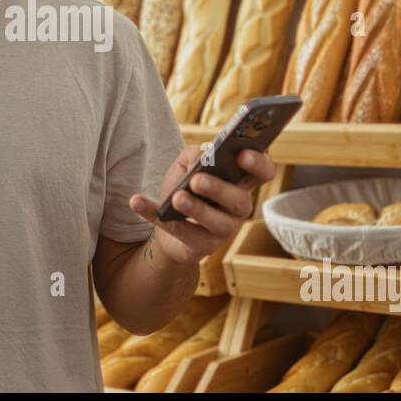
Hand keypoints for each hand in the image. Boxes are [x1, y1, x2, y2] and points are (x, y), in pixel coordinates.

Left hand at [127, 145, 276, 264]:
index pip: (263, 172)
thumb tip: (201, 158)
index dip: (258, 163)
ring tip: (177, 198)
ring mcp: (221, 231)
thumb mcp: (188, 164)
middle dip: (218, 189)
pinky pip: (177, 232)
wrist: (168, 221)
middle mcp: (237, 208)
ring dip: (196, 209)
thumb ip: (196, 154)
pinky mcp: (197, 246)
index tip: (242, 154)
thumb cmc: (185, 185)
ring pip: (215, 223)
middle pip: (239, 201)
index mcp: (240, 183)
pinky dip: (153, 214)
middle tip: (197, 180)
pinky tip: (136, 201)